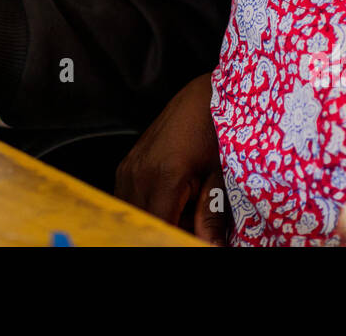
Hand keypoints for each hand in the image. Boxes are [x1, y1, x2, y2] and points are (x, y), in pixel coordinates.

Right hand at [115, 72, 227, 243]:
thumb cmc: (216, 132)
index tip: (191, 237)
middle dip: (166, 230)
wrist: (202, 97)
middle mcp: (138, 173)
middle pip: (143, 223)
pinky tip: (170, 203)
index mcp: (164, 177)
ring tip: (183, 213)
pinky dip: (147, 208)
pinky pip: (128, 200)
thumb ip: (211, 217)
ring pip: (133, 213)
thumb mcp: (219, 176)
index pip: (160, 228)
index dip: (175, 238)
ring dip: (156, 219)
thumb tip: (213, 248)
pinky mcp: (125, 166)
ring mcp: (128, 169)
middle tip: (190, 223)